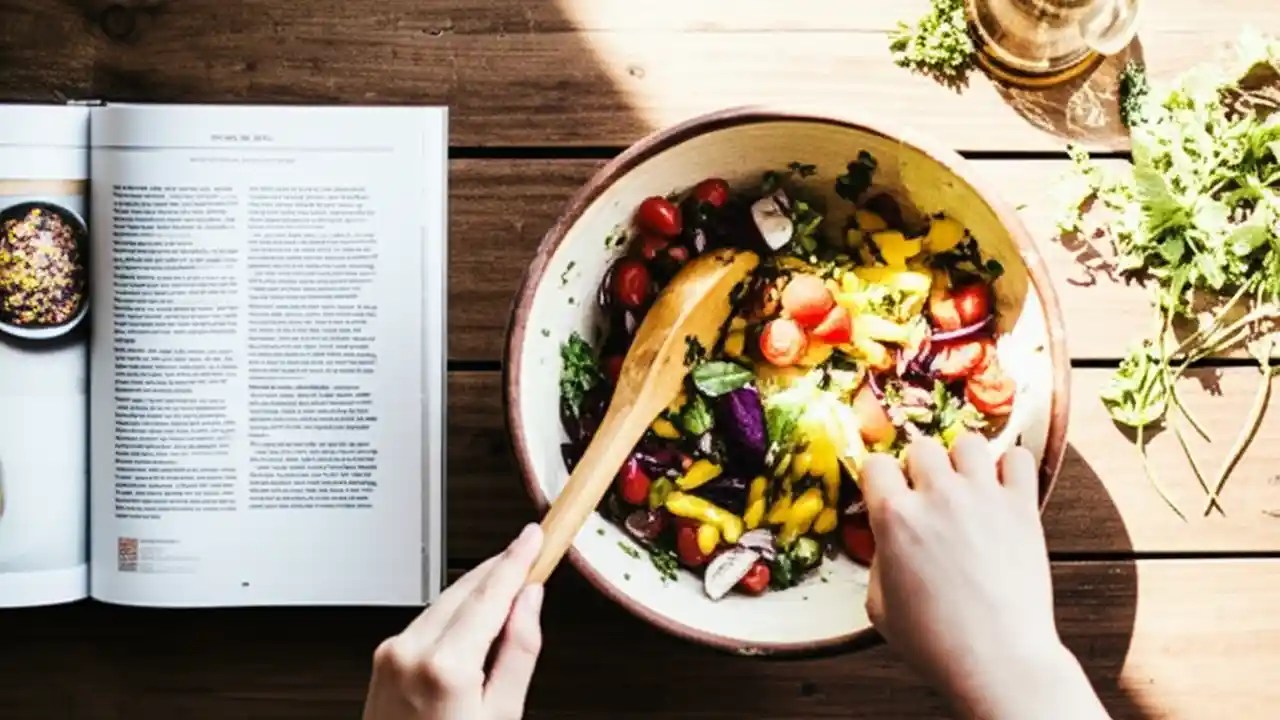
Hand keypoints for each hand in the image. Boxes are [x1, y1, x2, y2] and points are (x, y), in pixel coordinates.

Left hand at [363, 524, 544, 719]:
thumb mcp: (502, 715)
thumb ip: (519, 651)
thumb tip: (529, 602)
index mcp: (445, 666)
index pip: (491, 594)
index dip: (517, 559)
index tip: (534, 537)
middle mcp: (411, 651)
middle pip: (466, 589)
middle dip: (500, 571)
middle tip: (532, 557)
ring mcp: (392, 653)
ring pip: (445, 602)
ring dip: (478, 592)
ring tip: (510, 596)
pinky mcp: (383, 657)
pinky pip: (427, 620)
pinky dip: (455, 614)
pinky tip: (475, 623)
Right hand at [860, 434, 1108, 719]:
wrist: (996, 659)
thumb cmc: (934, 641)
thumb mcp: (879, 604)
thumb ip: (879, 559)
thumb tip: (890, 540)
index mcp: (894, 517)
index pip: (875, 463)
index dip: (879, 479)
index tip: (887, 493)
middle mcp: (937, 495)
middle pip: (921, 447)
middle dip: (920, 468)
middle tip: (928, 495)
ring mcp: (983, 496)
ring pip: (968, 443)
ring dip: (963, 461)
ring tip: (967, 486)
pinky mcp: (1022, 506)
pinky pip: (1019, 459)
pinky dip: (1011, 468)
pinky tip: (1003, 489)